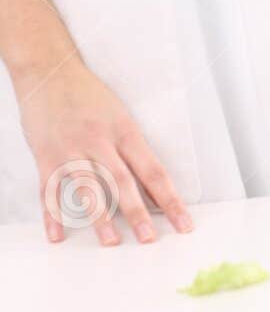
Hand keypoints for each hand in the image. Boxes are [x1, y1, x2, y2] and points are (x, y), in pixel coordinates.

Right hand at [16, 58, 193, 246]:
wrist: (50, 70)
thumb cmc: (89, 94)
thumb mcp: (119, 115)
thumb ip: (131, 149)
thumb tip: (150, 186)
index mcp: (124, 130)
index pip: (152, 170)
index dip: (170, 199)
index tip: (183, 223)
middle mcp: (98, 140)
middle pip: (122, 181)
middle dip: (137, 212)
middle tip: (149, 239)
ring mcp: (70, 148)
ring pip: (87, 187)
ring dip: (98, 217)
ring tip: (110, 241)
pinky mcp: (45, 154)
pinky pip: (49, 189)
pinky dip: (52, 214)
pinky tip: (58, 235)